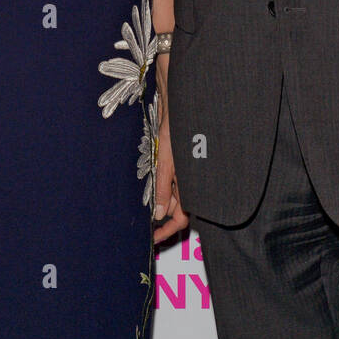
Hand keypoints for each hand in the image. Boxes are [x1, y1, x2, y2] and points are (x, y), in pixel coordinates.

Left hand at [152, 88, 188, 244]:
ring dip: (162, 206)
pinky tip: (150, 193)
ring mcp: (183, 170)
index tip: (155, 238)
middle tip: (148, 231)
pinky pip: (171, 182)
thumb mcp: (167, 159)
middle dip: (165, 221)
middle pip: (180, 209)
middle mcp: (189, 178)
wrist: (179, 100)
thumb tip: (159, 213)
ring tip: (146, 216)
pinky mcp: (176, 160)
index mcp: (192, 181)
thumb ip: (164, 186)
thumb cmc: (176, 127)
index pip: (184, 216)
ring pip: (175, 196)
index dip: (169, 230)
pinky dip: (162, 190)